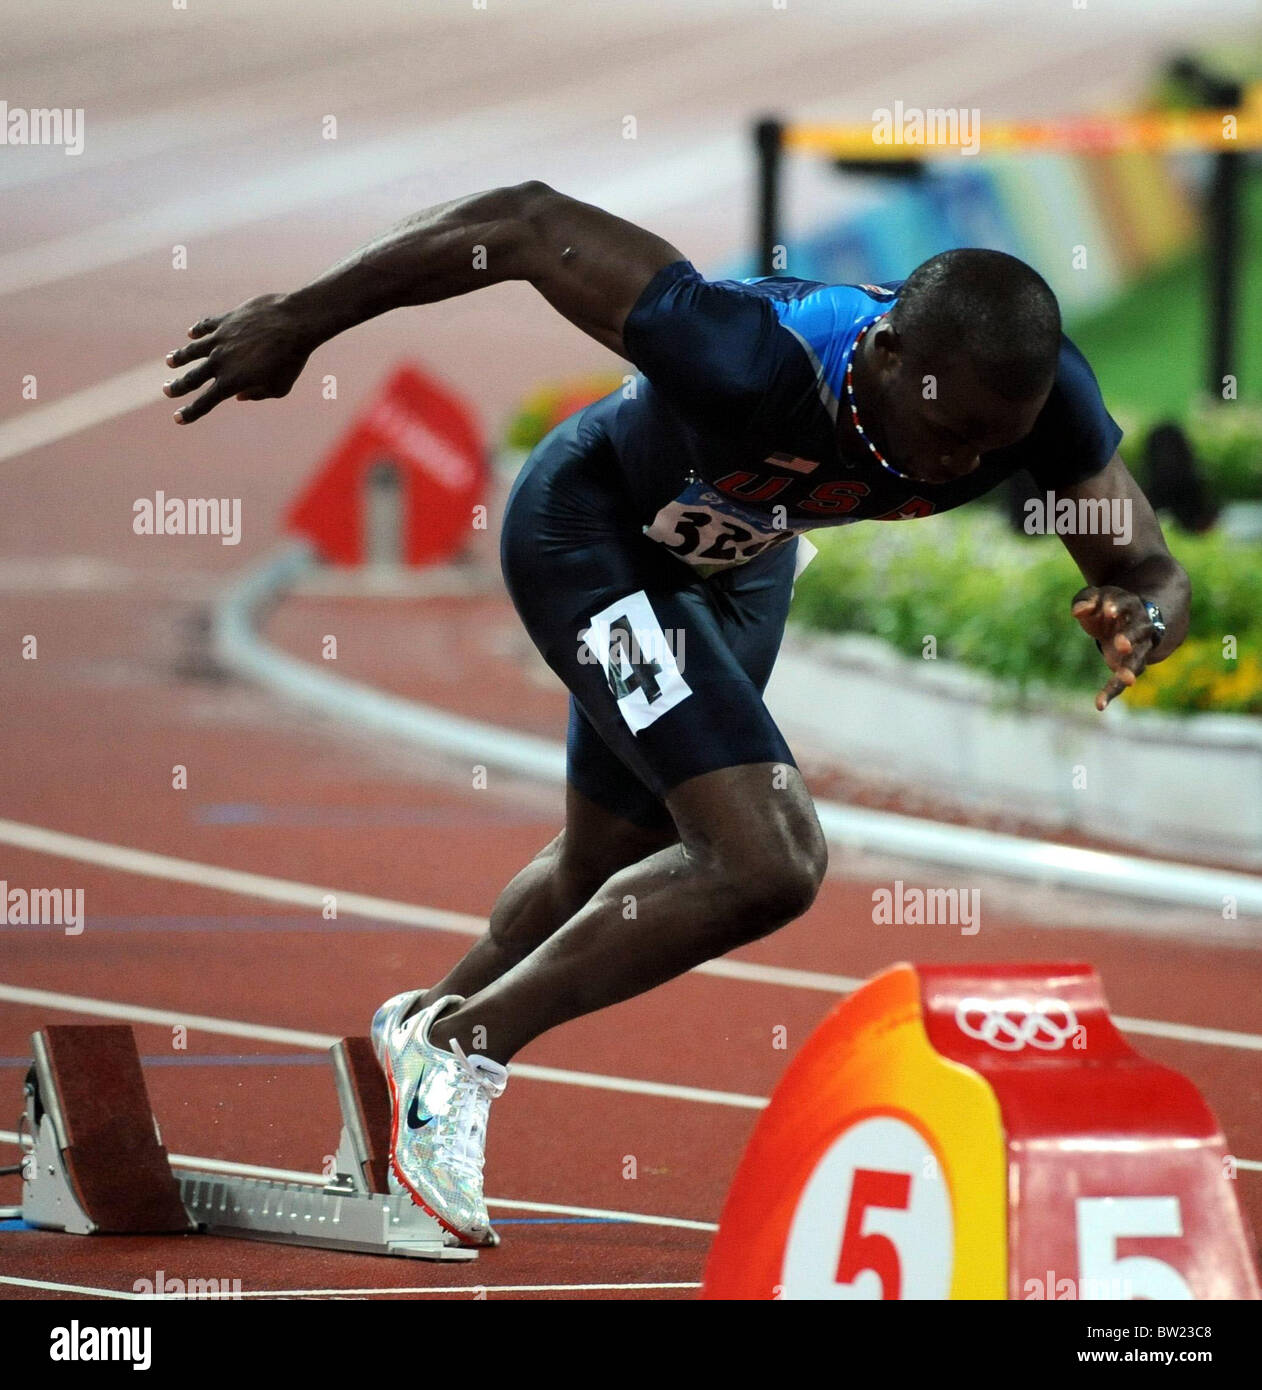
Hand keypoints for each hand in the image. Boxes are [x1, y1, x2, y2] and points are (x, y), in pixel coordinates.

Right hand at [164, 294, 313, 422]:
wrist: (294, 323)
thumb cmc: (292, 359)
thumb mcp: (279, 387)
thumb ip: (258, 395)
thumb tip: (240, 397)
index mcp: (233, 382)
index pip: (205, 402)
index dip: (190, 412)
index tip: (177, 419)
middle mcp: (221, 361)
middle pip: (192, 377)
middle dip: (177, 387)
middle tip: (166, 391)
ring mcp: (220, 339)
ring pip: (192, 350)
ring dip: (179, 357)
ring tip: (169, 361)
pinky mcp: (225, 320)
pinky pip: (206, 326)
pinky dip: (197, 330)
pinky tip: (191, 334)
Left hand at [1072, 585, 1157, 711]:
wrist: (1129, 619)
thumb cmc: (1106, 607)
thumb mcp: (1095, 598)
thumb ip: (1086, 601)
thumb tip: (1078, 611)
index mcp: (1129, 605)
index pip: (1125, 604)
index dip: (1117, 607)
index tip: (1108, 610)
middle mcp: (1139, 627)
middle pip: (1138, 632)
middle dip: (1130, 638)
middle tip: (1121, 644)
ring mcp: (1139, 648)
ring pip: (1138, 659)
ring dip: (1131, 668)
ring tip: (1127, 679)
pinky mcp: (1131, 665)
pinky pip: (1122, 680)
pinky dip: (1111, 692)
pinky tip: (1100, 704)